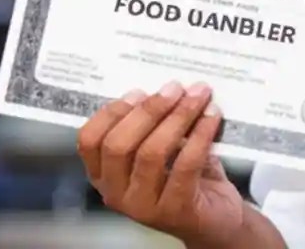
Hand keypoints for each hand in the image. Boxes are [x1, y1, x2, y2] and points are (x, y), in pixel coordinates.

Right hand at [76, 81, 244, 246]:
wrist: (216, 217)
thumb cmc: (186, 177)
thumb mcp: (162, 149)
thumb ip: (154, 124)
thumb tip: (165, 88)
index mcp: (104, 175)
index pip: (89, 141)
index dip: (111, 112)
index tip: (139, 91)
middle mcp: (116, 193)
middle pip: (118, 145)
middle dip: (148, 110)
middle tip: (174, 88)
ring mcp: (143, 205)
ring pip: (151, 153)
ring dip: (178, 117)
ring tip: (198, 97)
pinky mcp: (175, 210)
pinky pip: (186, 164)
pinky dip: (200, 135)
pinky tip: (212, 117)